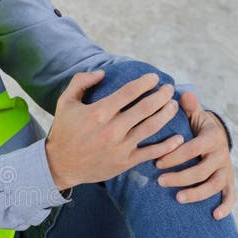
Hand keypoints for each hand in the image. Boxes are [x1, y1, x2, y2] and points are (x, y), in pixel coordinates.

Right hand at [45, 70, 183, 190]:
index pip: (129, 92)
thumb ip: (81, 82)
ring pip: (151, 127)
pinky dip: (167, 145)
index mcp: (98, 112)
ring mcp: (120, 147)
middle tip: (170, 89)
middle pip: (146, 107)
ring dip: (167, 114)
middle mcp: (112, 129)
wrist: (59, 165)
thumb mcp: (65, 102)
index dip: (145, 82)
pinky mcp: (124, 163)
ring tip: (173, 106)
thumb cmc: (63, 132)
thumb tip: (102, 72)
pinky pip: (151, 153)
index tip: (155, 78)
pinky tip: (178, 138)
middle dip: (162, 95)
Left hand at [155, 91, 235, 219]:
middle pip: (202, 170)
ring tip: (178, 198)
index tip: (156, 162)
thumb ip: (189, 108)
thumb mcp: (195, 116)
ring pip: (214, 185)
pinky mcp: (228, 181)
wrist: (216, 137)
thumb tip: (185, 94)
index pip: (193, 148)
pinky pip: (231, 196)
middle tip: (159, 181)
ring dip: (197, 193)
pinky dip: (226, 206)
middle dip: (180, 177)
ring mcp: (226, 169)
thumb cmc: (198, 127)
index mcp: (212, 137)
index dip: (175, 156)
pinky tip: (215, 216)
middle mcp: (221, 154)